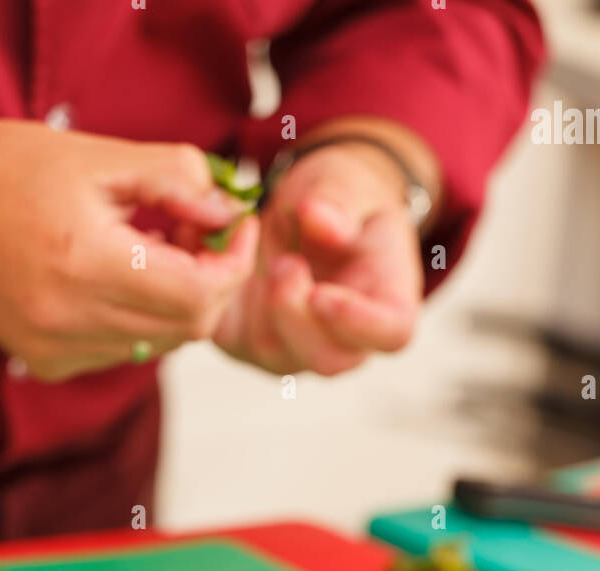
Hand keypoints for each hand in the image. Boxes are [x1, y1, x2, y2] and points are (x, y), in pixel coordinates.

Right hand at [0, 107, 256, 380]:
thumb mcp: (102, 156)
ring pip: (159, 343)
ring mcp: (58, 348)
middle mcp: (71, 317)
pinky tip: (113, 277)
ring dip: (174, 299)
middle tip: (196, 230)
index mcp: (86, 261)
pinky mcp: (49, 363)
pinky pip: (123, 352)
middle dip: (210, 280)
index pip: (197, 295)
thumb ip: (176, 179)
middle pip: (188, 327)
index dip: (233, 266)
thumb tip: (230, 212)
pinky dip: (137, 319)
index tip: (238, 230)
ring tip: (149, 246)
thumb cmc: (13, 170)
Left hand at [214, 140, 426, 376]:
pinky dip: (210, 295)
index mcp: (387, 300)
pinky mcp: (244, 339)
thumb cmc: (340, 198)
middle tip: (284, 263)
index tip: (323, 293)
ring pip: (273, 354)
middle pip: (328, 359)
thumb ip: (340, 199)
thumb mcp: (347, 181)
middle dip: (296, 315)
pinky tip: (209, 250)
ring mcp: (293, 345)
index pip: (390, 333)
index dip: (360, 322)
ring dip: (253, 302)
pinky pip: (225, 333)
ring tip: (249, 245)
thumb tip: (318, 220)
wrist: (303, 209)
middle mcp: (343, 336)